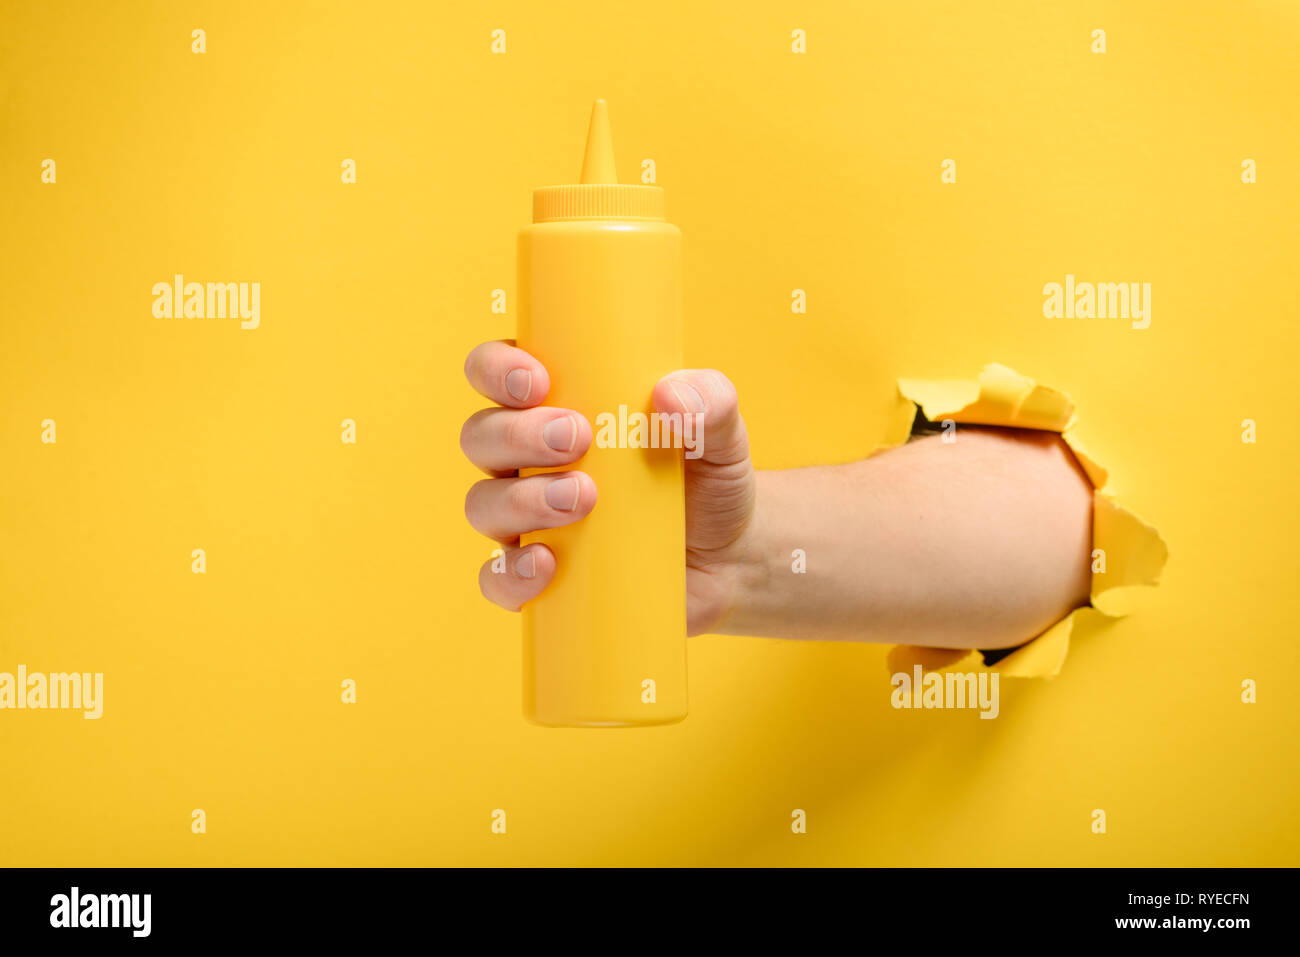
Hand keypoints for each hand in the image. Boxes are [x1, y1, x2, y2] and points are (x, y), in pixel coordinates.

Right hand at [461, 340, 756, 634]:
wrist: (729, 559)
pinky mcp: (540, 575)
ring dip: (522, 499)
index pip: (496, 370)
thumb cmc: (708, 479)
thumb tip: (671, 397)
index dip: (497, 368)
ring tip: (583, 499)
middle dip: (518, 433)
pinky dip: (511, 574)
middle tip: (576, 438)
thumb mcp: (720, 432)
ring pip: (484, 504)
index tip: (538, 381)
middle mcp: (528, 458)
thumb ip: (709, 403)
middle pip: (482, 435)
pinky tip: (547, 566)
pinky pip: (498, 578)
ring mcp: (529, 519)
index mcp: (555, 404)